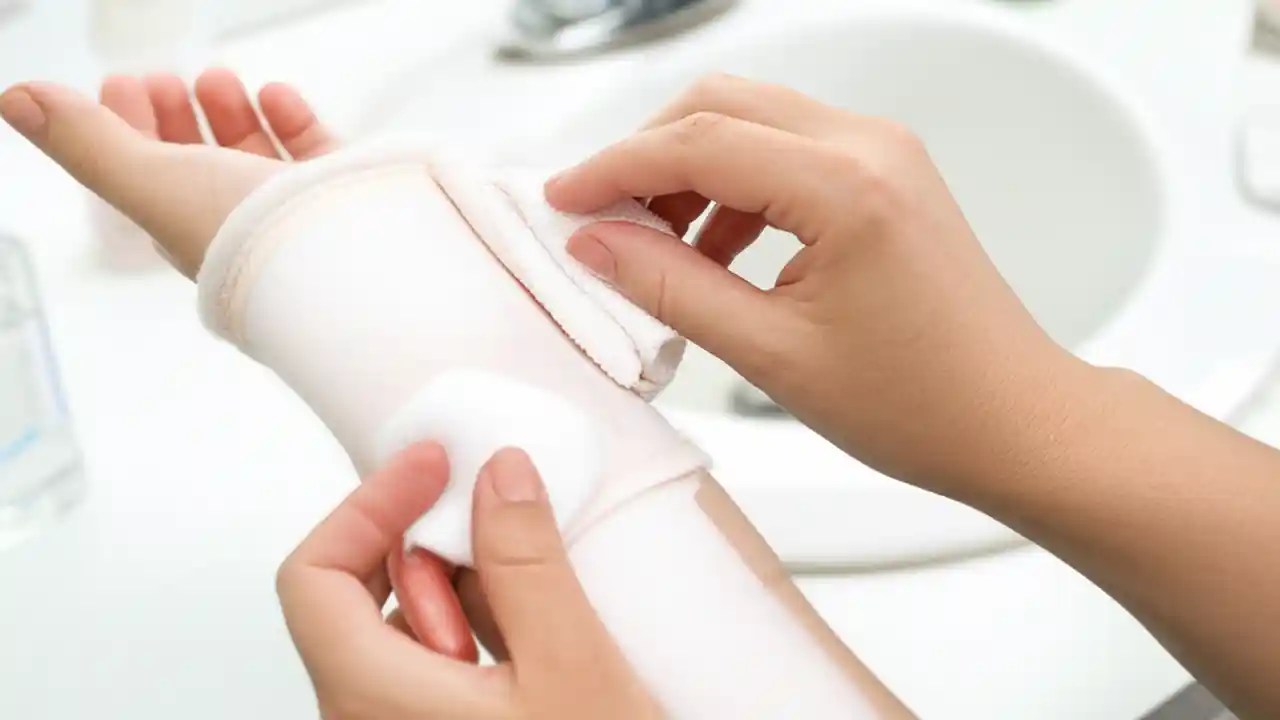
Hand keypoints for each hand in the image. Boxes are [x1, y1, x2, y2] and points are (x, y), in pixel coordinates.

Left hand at [0, 69, 335, 276]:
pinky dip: (291, 118)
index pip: (145, 179)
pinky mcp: (342, 197)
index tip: (121, 82)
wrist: (345, 267)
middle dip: (177, 117)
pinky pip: (313, 154)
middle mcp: (239, 227)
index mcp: (187, 234)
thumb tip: (15, 100)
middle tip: (163, 78)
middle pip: (198, 167)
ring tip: (217, 77)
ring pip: (253, 157)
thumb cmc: (245, 240)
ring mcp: (292, 212)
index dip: (125, 130)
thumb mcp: (148, 181)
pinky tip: (277, 94)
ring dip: (230, 112)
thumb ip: (84, 140)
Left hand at [277, 443, 659, 718]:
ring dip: (461, 595)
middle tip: (499, 535)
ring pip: (401, 635)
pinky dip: (476, 635)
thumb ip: (528, 564)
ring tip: (536, 612)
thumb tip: (499, 478)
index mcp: (373, 702)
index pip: (314, 576)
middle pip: (355, 599)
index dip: (368, 504)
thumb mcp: (574, 670)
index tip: (433, 468)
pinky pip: (431, 671)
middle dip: (431, 553)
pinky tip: (536, 649)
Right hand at [546, 74, 1092, 496]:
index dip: (614, 168)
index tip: (562, 201)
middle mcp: (870, 147)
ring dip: (690, 173)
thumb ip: (672, 289)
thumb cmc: (922, 403)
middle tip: (600, 220)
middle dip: (647, 158)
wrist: (1015, 420)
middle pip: (720, 106)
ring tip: (654, 249)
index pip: (697, 142)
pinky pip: (787, 155)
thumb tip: (598, 244)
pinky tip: (712, 253)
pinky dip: (735, 190)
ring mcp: (884, 155)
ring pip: (752, 123)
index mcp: (846, 185)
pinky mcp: (886, 177)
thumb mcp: (772, 355)